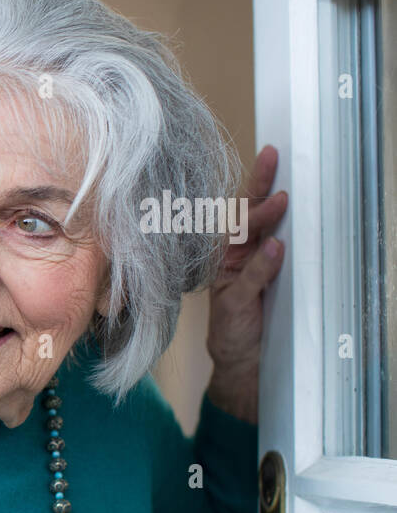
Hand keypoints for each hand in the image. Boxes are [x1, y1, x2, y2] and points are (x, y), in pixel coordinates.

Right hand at [205, 144, 287, 422]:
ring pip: (243, 240)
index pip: (249, 208)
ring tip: (280, 200)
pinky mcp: (232, 301)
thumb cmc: (251, 320)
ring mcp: (230, 278)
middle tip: (272, 161)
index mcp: (240, 250)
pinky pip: (249, 277)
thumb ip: (269, 258)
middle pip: (243, 216)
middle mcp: (232, 259)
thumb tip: (282, 231)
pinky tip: (274, 247)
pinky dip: (263, 263)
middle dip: (257, 187)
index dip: (259, 180)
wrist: (240, 359)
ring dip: (261, 219)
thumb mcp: (263, 281)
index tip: (272, 153)